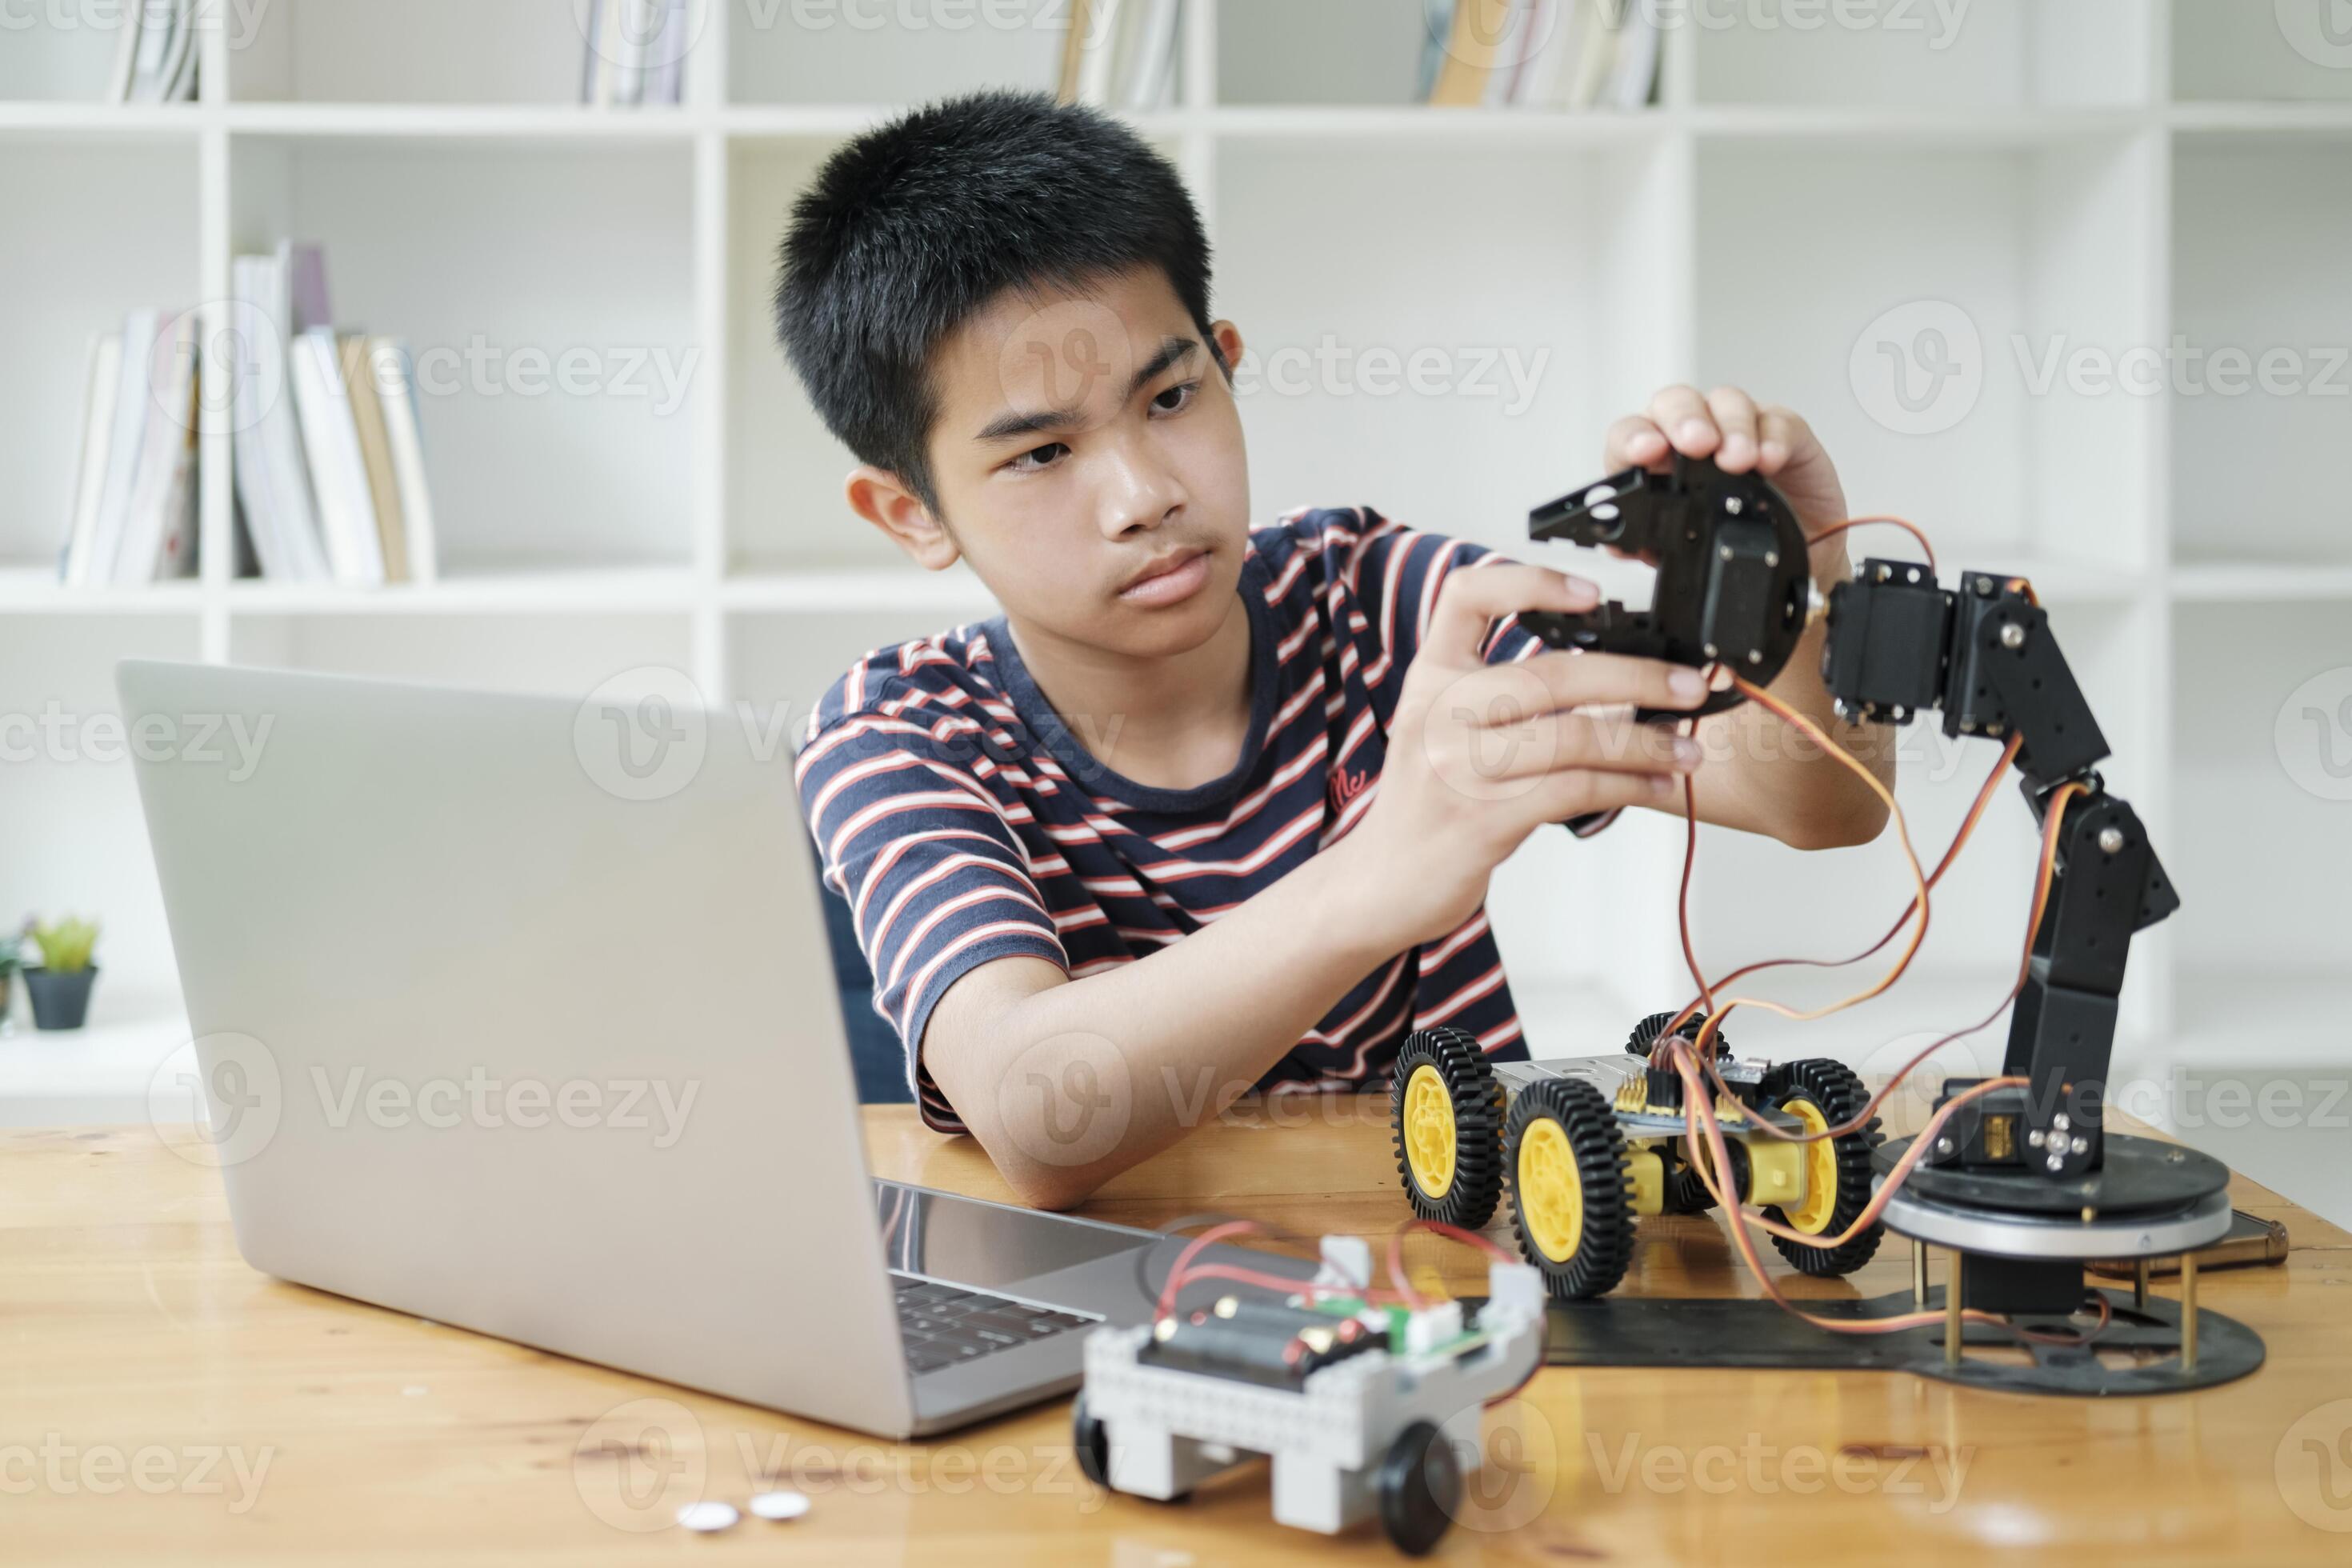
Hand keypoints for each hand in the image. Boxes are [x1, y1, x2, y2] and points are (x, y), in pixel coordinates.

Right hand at [1340, 564, 1707, 948]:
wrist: (1381, 883)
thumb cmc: (1429, 805)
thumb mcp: (1447, 732)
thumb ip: (1509, 701)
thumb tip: (1619, 684)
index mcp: (1430, 677)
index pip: (1467, 596)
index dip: (1531, 581)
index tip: (1593, 593)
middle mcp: (1438, 712)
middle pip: (1550, 673)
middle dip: (1636, 678)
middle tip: (1688, 685)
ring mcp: (1456, 766)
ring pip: (1573, 737)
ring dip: (1646, 744)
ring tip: (1687, 751)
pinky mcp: (1482, 819)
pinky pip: (1574, 791)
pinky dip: (1628, 787)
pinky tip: (1655, 787)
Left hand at [1603, 386, 1852, 584]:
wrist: (1797, 546)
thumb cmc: (1730, 535)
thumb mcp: (1686, 547)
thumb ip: (1648, 543)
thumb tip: (1619, 546)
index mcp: (1657, 459)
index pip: (1631, 434)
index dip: (1633, 438)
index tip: (1644, 452)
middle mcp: (1693, 436)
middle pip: (1675, 403)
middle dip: (1682, 419)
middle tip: (1695, 444)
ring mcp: (1737, 428)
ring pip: (1726, 402)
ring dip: (1731, 428)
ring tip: (1737, 460)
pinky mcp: (1783, 431)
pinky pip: (1776, 421)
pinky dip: (1772, 438)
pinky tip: (1769, 460)